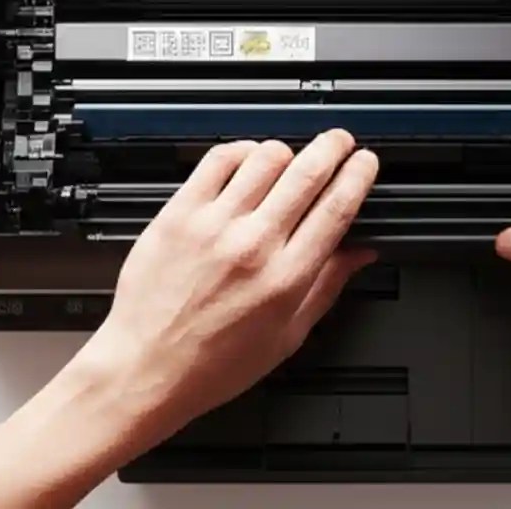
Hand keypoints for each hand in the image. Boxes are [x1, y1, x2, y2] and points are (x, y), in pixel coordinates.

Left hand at [77, 130, 378, 445]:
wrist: (146, 368)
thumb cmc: (212, 363)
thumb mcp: (287, 336)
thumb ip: (328, 286)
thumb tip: (360, 253)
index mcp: (286, 279)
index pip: (336, 208)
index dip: (358, 176)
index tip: (365, 164)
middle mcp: (252, 246)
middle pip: (308, 172)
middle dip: (334, 147)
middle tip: (341, 142)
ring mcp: (213, 226)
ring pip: (266, 157)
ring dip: (289, 151)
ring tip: (291, 160)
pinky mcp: (179, 214)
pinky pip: (218, 160)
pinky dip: (241, 151)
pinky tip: (247, 160)